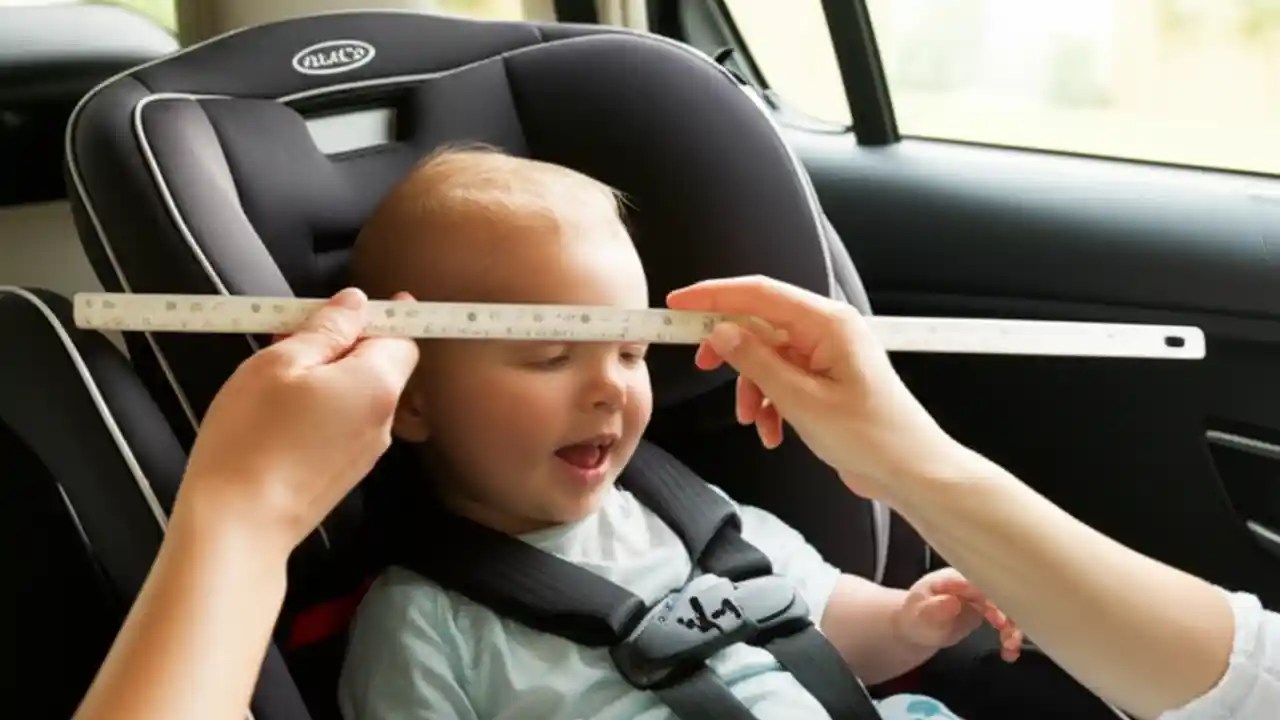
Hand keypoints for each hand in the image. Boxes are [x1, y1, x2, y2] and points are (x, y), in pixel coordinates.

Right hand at [177, 288, 418, 553]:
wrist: (240, 525)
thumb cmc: (252, 437)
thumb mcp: (280, 363)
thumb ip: (327, 328)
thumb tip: (357, 302)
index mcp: (378, 385)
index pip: (404, 337)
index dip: (380, 316)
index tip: (347, 306)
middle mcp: (385, 419)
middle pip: (382, 365)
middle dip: (344, 344)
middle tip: (289, 335)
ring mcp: (369, 450)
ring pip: (360, 395)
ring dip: (329, 375)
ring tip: (275, 373)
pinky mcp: (347, 472)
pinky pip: (345, 423)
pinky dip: (323, 406)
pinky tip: (280, 411)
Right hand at [666, 275, 976, 499]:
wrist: (911, 472)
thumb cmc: (870, 436)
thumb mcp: (801, 400)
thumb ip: (756, 362)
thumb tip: (721, 332)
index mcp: (828, 323)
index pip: (760, 294)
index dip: (715, 295)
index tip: (678, 303)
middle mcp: (828, 330)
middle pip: (761, 323)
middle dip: (731, 349)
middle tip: (700, 364)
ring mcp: (828, 355)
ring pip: (768, 355)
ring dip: (752, 387)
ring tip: (752, 420)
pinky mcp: (827, 379)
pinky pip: (783, 378)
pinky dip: (770, 402)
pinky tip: (771, 431)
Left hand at [897, 568, 1022, 661]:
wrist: (917, 628)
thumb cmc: (916, 617)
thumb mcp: (920, 614)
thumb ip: (935, 609)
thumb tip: (953, 603)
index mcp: (955, 577)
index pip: (979, 580)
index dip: (991, 595)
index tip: (995, 615)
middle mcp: (972, 584)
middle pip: (998, 593)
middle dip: (1008, 613)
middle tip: (1008, 634)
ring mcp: (982, 597)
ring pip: (1006, 608)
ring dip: (1013, 628)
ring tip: (1010, 648)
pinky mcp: (988, 612)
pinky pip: (1005, 622)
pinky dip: (1009, 636)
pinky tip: (1009, 654)